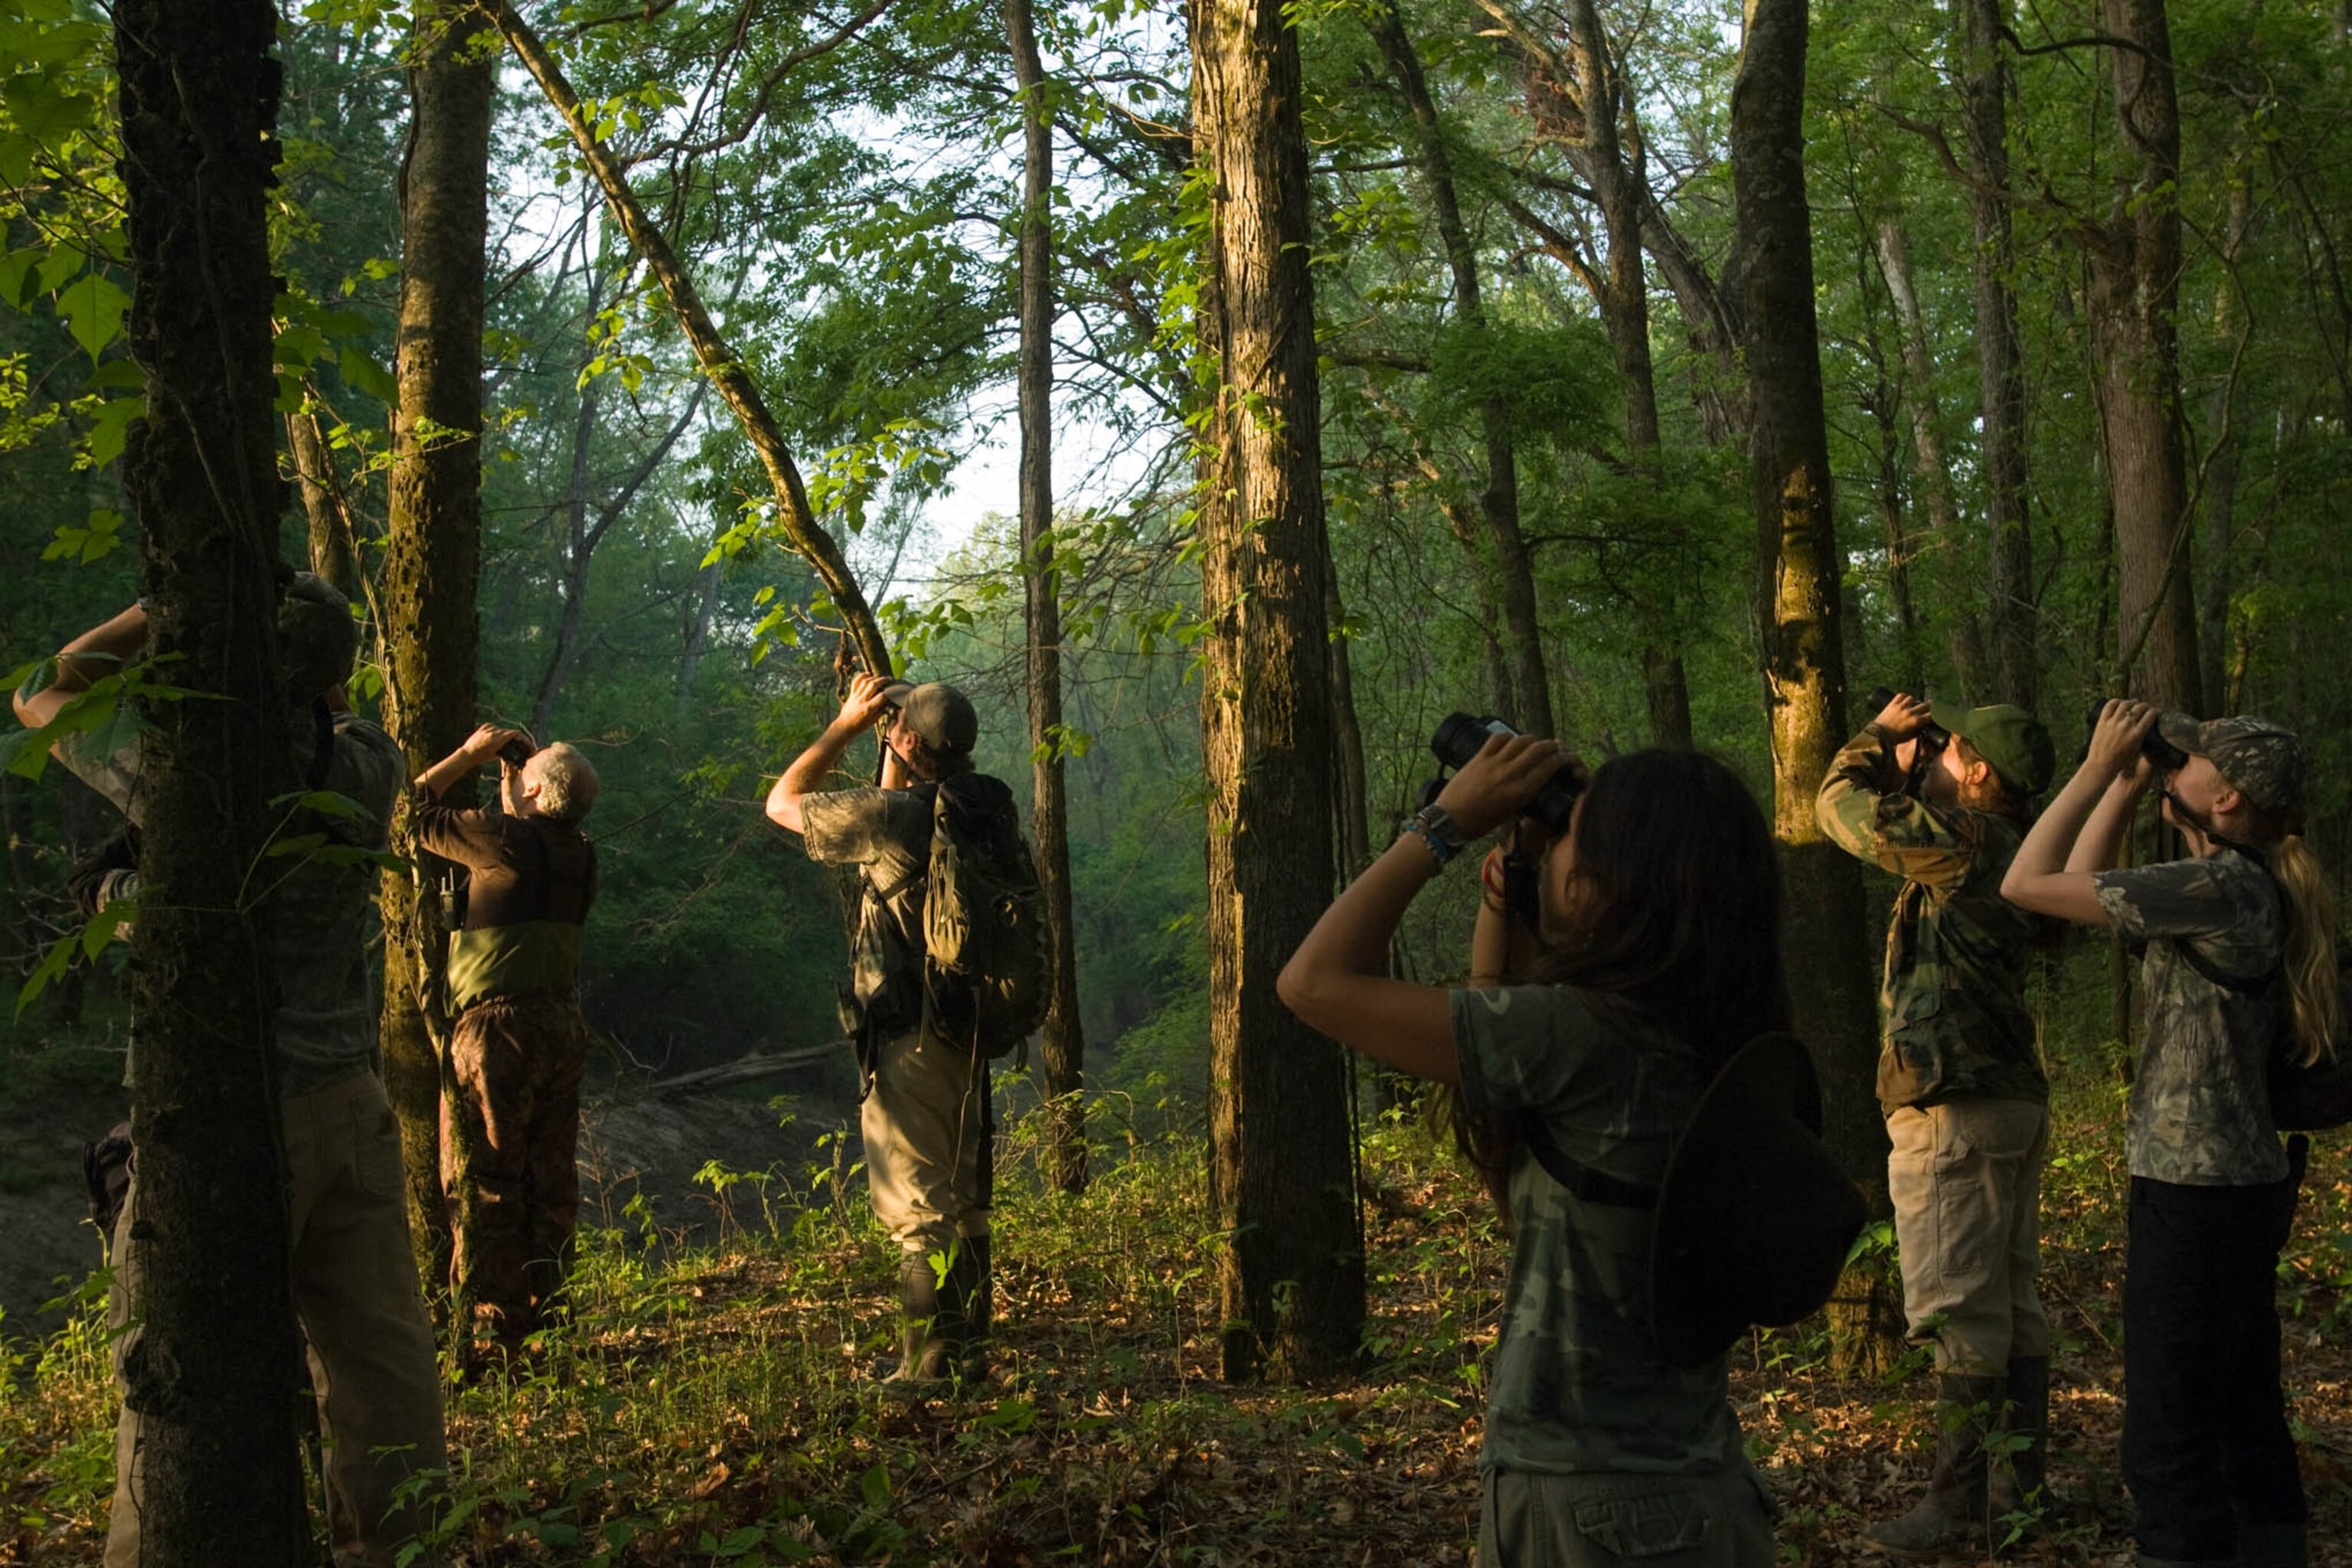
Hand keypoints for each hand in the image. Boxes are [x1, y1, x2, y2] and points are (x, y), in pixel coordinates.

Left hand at [462, 724, 531, 763]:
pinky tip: (493, 736)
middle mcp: (494, 733)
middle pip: (508, 732)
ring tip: (500, 742)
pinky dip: (495, 731)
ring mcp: (488, 729)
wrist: (467, 754)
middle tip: (515, 742)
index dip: (522, 737)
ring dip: (503, 735)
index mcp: (498, 740)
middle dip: (513, 737)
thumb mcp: (495, 755)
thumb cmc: (481, 757)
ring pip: (501, 729)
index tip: (525, 740)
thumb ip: (505, 749)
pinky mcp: (483, 727)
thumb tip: (513, 748)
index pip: (514, 733)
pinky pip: (493, 727)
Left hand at [838, 670, 894, 731]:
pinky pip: (855, 682)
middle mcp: (862, 700)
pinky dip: (861, 676)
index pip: (881, 696)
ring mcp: (855, 696)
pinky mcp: (851, 694)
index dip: (888, 693)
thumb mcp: (873, 721)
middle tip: (889, 679)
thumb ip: (880, 711)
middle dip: (883, 680)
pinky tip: (867, 674)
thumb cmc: (859, 725)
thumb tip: (887, 703)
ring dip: (874, 677)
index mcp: (868, 708)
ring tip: (880, 677)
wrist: (844, 726)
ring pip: (865, 681)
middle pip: (873, 685)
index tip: (892, 692)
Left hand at [1433, 732, 1572, 840]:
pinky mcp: (1479, 757)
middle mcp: (1510, 774)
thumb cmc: (1480, 822)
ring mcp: (1494, 764)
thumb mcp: (1510, 812)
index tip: (1564, 756)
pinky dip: (1508, 736)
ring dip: (1532, 739)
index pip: (1549, 767)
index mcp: (1521, 791)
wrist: (1450, 820)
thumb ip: (1524, 794)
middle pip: (1539, 749)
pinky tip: (1511, 740)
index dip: (1561, 758)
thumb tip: (1536, 778)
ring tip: (1535, 742)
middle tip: (1554, 746)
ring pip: (1521, 740)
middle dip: (1551, 745)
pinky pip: (1498, 739)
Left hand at [1872, 692, 1931, 739]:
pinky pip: (1901, 695)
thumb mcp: (1909, 737)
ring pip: (1912, 698)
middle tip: (1929, 707)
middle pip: (1925, 705)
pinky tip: (1905, 699)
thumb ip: (1917, 732)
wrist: (1878, 735)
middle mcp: (1910, 712)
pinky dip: (1904, 697)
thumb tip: (1924, 729)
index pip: (1931, 715)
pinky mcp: (1892, 704)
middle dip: (1929, 706)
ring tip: (1914, 704)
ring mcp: (1900, 707)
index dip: (1936, 714)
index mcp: (1916, 721)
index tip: (1937, 714)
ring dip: (1915, 701)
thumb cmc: (1894, 739)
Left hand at [2087, 698, 2157, 781]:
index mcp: (2137, 734)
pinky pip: (2109, 705)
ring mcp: (2113, 722)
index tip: (2156, 711)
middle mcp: (2126, 726)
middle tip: (2146, 707)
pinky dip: (2116, 701)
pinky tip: (2120, 702)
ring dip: (2132, 702)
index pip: (2151, 715)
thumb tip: (2147, 725)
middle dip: (2145, 706)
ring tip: (2134, 702)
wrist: (2101, 764)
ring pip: (2125, 704)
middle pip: (2140, 708)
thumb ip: (2142, 736)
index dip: (2155, 711)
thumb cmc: (2121, 761)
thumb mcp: (2137, 749)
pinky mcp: (2102, 721)